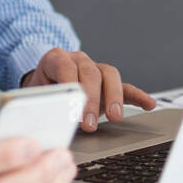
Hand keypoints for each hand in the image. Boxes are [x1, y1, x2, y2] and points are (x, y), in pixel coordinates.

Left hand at [22, 48, 156, 131]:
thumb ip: (41, 103)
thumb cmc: (38, 93)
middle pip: (90, 72)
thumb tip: (45, 121)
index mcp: (55, 58)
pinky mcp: (108, 84)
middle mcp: (78, 60)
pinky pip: (126, 87)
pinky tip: (148, 104)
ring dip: (113, 97)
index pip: (65, 66)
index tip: (70, 110)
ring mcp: (95, 70)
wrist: (42, 85)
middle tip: (88, 124)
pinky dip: (138, 96)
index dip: (70, 86)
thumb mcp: (33, 95)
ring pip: (110, 75)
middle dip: (91, 99)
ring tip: (115, 117)